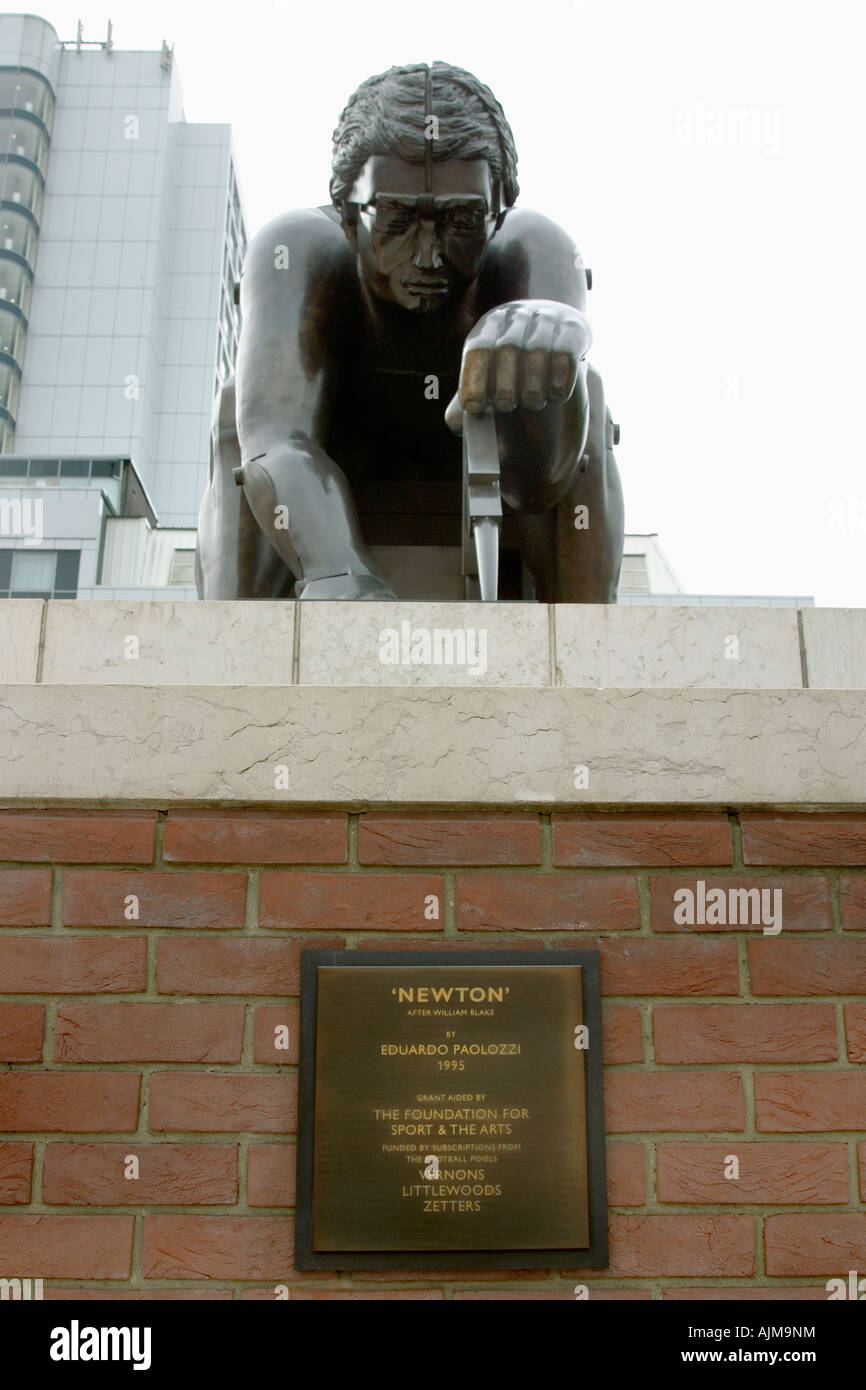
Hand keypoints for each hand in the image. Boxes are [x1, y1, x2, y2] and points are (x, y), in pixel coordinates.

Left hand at [445, 299, 590, 431]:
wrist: (551, 331)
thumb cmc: (512, 363)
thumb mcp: (488, 375)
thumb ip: (472, 398)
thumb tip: (455, 423)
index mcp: (487, 328)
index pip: (477, 350)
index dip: (474, 380)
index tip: (474, 407)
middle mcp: (515, 317)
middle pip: (507, 349)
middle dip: (504, 383)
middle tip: (505, 406)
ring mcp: (546, 318)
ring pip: (539, 350)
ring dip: (534, 384)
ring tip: (533, 404)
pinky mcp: (573, 325)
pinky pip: (567, 352)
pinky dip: (561, 379)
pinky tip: (557, 396)